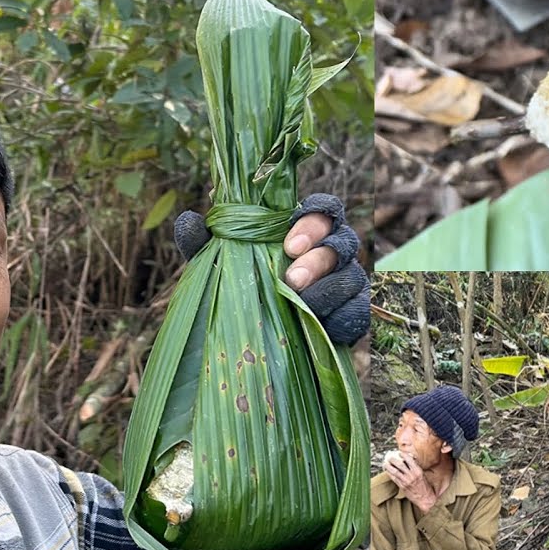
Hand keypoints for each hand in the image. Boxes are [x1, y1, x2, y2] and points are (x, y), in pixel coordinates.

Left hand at [172, 193, 369, 345]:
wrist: (261, 339)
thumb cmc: (244, 289)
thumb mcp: (220, 265)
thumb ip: (207, 242)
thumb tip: (190, 220)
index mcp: (306, 229)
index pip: (324, 210)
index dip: (313, 221)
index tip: (289, 242)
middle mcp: (333, 250)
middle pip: (342, 242)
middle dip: (319, 258)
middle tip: (292, 278)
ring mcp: (348, 281)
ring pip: (352, 276)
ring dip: (328, 289)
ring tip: (302, 302)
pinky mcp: (354, 313)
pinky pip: (358, 311)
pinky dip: (343, 317)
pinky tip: (323, 325)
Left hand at [383, 453, 435, 512]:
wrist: (425, 498)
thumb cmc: (425, 486)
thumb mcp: (423, 475)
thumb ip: (416, 468)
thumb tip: (408, 461)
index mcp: (418, 471)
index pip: (409, 460)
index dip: (403, 455)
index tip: (399, 452)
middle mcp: (411, 475)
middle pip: (400, 464)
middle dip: (393, 459)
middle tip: (389, 456)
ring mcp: (406, 481)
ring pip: (395, 471)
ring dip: (388, 466)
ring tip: (385, 462)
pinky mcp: (402, 486)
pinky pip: (394, 478)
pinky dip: (389, 473)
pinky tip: (387, 470)